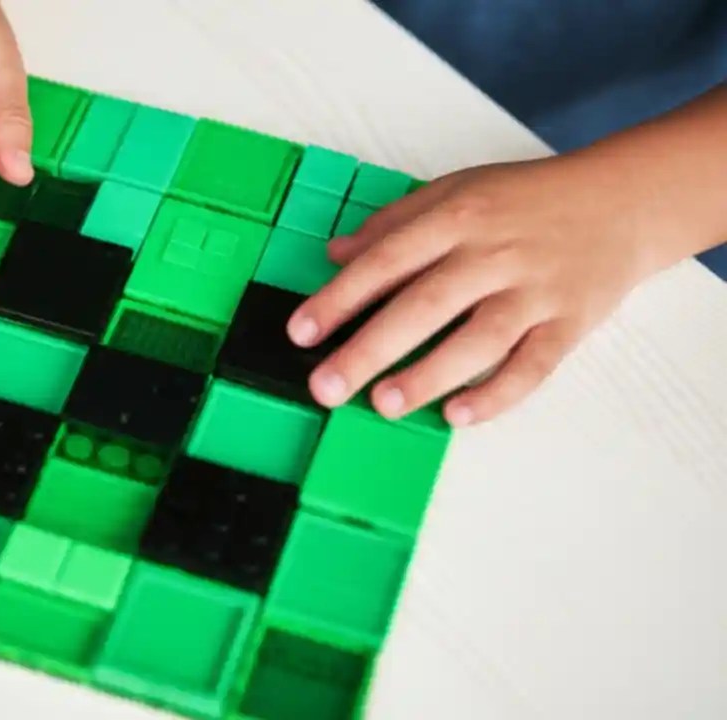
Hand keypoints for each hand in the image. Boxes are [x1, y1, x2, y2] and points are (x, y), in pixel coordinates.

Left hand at [287, 156, 660, 426]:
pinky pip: (533, 365)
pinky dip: (497, 394)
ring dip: (428, 375)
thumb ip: (392, 224)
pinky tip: (458, 415)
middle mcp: (494, 254)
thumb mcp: (456, 190)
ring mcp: (535, 292)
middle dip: (369, 349)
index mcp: (457, 217)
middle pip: (424, 305)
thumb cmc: (524, 200)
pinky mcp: (570, 323)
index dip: (339, 297)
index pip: (387, 259)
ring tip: (383, 404)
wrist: (623, 201)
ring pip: (477, 340)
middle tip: (325, 387)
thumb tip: (333, 255)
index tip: (299, 332)